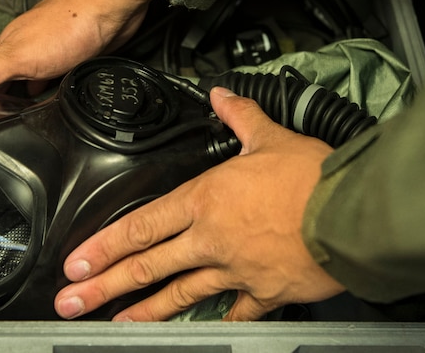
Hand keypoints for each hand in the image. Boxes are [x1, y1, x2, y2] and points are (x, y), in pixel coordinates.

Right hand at [0, 0, 157, 90]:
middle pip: (3, 78)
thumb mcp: (17, 56)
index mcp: (6, 49)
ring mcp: (51, 52)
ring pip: (30, 78)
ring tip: (16, 114)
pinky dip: (50, 89)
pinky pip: (56, 77)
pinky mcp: (74, 56)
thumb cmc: (66, 25)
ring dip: (24, 94)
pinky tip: (53, 97)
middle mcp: (26, 49)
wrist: (111, 8)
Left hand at [54, 86, 344, 321]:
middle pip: (148, 266)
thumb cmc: (311, 178)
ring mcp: (235, 270)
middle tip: (72, 302)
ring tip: (115, 325)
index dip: (104, 245)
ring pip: (180, 295)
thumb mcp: (271, 137)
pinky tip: (202, 329)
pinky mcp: (264, 293)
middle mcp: (212, 239)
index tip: (77, 263)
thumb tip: (221, 96)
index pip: (141, 225)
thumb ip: (240, 116)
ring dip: (144, 312)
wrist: (352, 215)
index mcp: (206, 200)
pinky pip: (236, 312)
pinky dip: (219, 320)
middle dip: (104, 286)